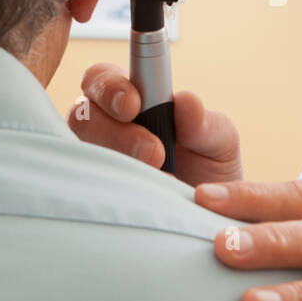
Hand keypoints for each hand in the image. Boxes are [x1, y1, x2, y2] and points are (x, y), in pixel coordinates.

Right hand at [68, 62, 242, 185]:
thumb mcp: (219, 143)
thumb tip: (185, 100)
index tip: (133, 105)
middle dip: (115, 131)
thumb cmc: (211, 170)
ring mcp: (95, 162)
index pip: (103, 78)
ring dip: (118, 163)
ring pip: (82, 154)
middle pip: (83, 114)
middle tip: (155, 153)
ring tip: (160, 180)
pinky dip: (111, 193)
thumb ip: (204, 123)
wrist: (211, 221)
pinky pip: (86, 190)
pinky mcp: (93, 195)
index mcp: (131, 99)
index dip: (110, 87)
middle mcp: (104, 127)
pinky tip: (140, 200)